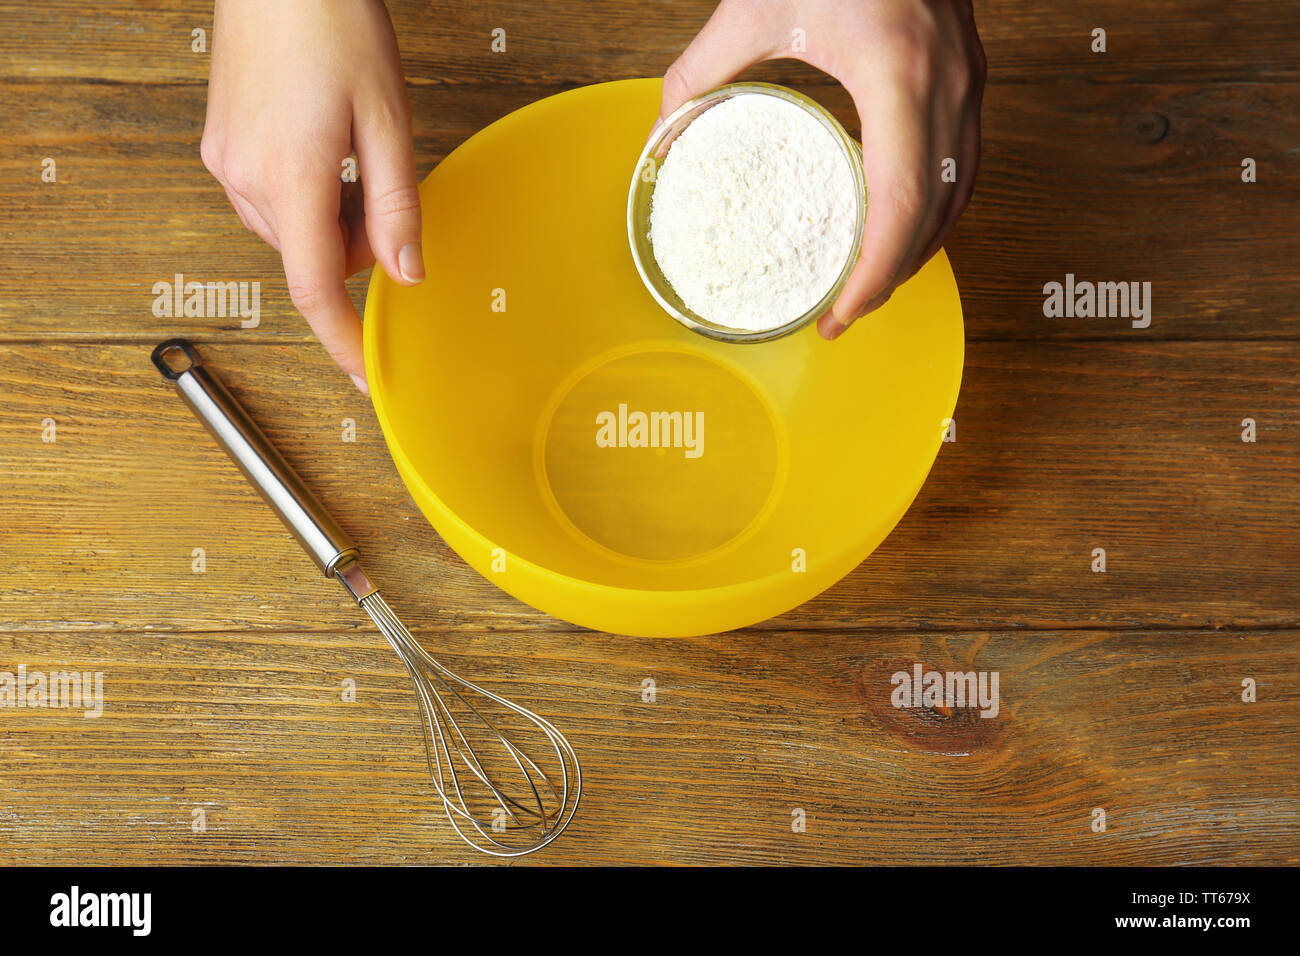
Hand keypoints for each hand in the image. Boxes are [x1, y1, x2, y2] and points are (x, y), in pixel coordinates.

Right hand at [201, 0, 423, 391]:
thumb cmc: (333, 24)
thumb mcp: (387, 119)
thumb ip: (397, 206)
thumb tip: (407, 273)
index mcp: (290, 176)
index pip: (316, 290)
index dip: (344, 342)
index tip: (367, 376)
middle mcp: (244, 178)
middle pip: (311, 258)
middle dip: (356, 246)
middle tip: (383, 191)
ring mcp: (225, 162)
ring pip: (292, 233)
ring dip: (331, 219)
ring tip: (351, 151)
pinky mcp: (219, 147)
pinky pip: (270, 201)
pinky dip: (306, 196)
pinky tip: (323, 145)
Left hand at [660, 0, 984, 339]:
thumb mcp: (753, 6)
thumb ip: (698, 77)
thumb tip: (658, 142)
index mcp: (897, 75)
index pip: (899, 205)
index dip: (874, 275)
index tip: (840, 314)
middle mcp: (948, 86)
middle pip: (934, 216)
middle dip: (890, 279)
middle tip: (842, 316)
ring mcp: (970, 80)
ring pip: (959, 196)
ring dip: (919, 250)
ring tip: (869, 285)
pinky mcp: (971, 74)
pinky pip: (966, 163)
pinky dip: (937, 208)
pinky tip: (903, 227)